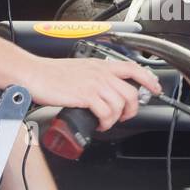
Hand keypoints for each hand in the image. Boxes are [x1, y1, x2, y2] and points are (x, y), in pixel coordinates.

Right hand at [24, 54, 160, 131]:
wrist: (34, 74)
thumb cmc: (50, 74)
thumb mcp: (79, 69)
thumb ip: (94, 77)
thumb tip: (102, 91)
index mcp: (100, 65)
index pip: (133, 68)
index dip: (148, 80)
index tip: (155, 88)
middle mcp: (101, 73)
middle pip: (132, 92)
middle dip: (133, 109)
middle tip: (125, 116)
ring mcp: (94, 84)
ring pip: (121, 104)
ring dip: (117, 118)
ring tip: (107, 122)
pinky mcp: (85, 96)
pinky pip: (106, 112)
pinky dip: (106, 122)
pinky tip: (99, 124)